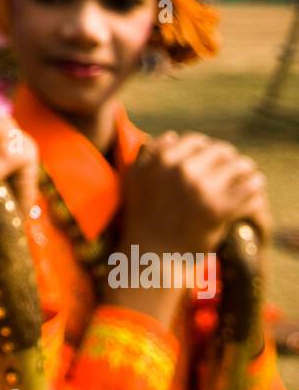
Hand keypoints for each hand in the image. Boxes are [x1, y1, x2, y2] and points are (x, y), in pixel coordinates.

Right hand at [121, 131, 271, 255]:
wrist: (152, 255)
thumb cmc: (143, 217)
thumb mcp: (135, 178)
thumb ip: (149, 153)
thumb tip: (172, 135)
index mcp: (164, 159)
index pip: (196, 141)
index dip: (206, 149)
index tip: (213, 159)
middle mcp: (183, 170)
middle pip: (221, 151)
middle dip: (229, 159)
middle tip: (235, 168)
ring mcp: (202, 189)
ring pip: (240, 166)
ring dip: (247, 171)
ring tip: (250, 176)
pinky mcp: (219, 209)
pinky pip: (249, 189)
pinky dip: (254, 189)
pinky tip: (254, 191)